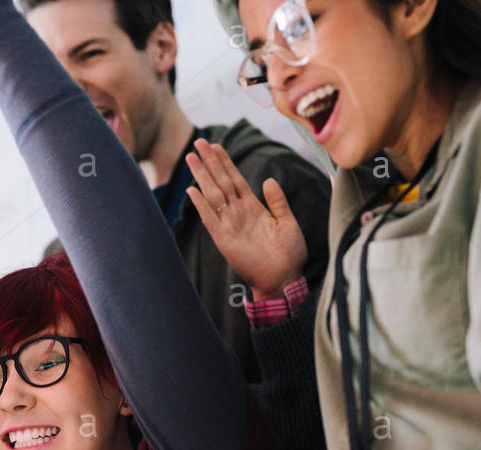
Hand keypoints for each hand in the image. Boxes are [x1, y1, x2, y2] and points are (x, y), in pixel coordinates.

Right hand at [186, 139, 305, 300]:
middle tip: (198, 142)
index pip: (235, 179)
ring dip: (202, 176)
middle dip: (209, 162)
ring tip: (191, 158)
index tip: (216, 145)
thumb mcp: (287, 222)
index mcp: (253, 207)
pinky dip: (201, 205)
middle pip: (220, 181)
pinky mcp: (224, 239)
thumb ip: (277, 201)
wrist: (284, 277)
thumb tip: (268, 180)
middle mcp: (238, 213)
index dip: (225, 162)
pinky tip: (192, 190)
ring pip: (213, 194)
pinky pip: (210, 218)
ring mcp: (229, 225)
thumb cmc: (289, 253)